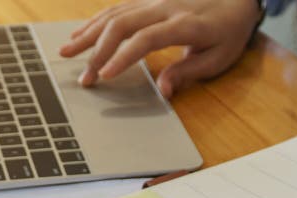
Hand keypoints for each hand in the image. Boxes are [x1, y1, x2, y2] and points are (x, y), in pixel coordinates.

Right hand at [59, 0, 260, 97]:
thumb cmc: (229, 32)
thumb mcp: (219, 58)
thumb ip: (188, 72)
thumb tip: (163, 91)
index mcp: (185, 24)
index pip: (146, 39)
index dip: (123, 57)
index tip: (105, 76)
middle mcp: (165, 7)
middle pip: (122, 24)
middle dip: (98, 51)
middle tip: (84, 77)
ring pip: (115, 13)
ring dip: (89, 33)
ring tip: (66, 52)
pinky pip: (118, 7)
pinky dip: (97, 21)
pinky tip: (81, 34)